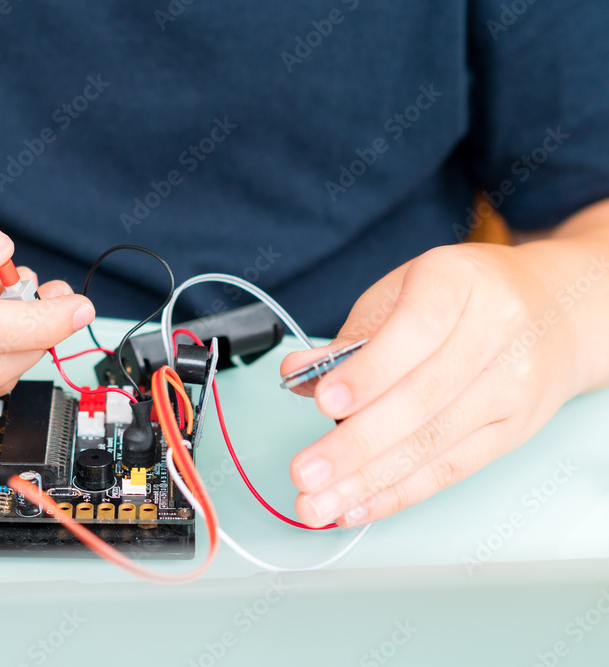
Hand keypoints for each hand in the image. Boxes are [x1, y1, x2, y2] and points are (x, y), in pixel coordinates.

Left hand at [280, 242, 588, 527]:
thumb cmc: (461, 297)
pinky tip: (357, 507)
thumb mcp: (403, 292)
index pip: (416, 331)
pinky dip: (397, 493)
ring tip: (318, 504)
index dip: (370, 372)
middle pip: (422, 398)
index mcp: (458, 283)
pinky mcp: (512, 431)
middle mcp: (494, 333)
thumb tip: (297, 373)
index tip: (325, 403)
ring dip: (368, 481)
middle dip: (356, 444)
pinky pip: (451, 470)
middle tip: (306, 472)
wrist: (553, 311)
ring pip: (434, 442)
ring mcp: (509, 387)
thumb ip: (350, 336)